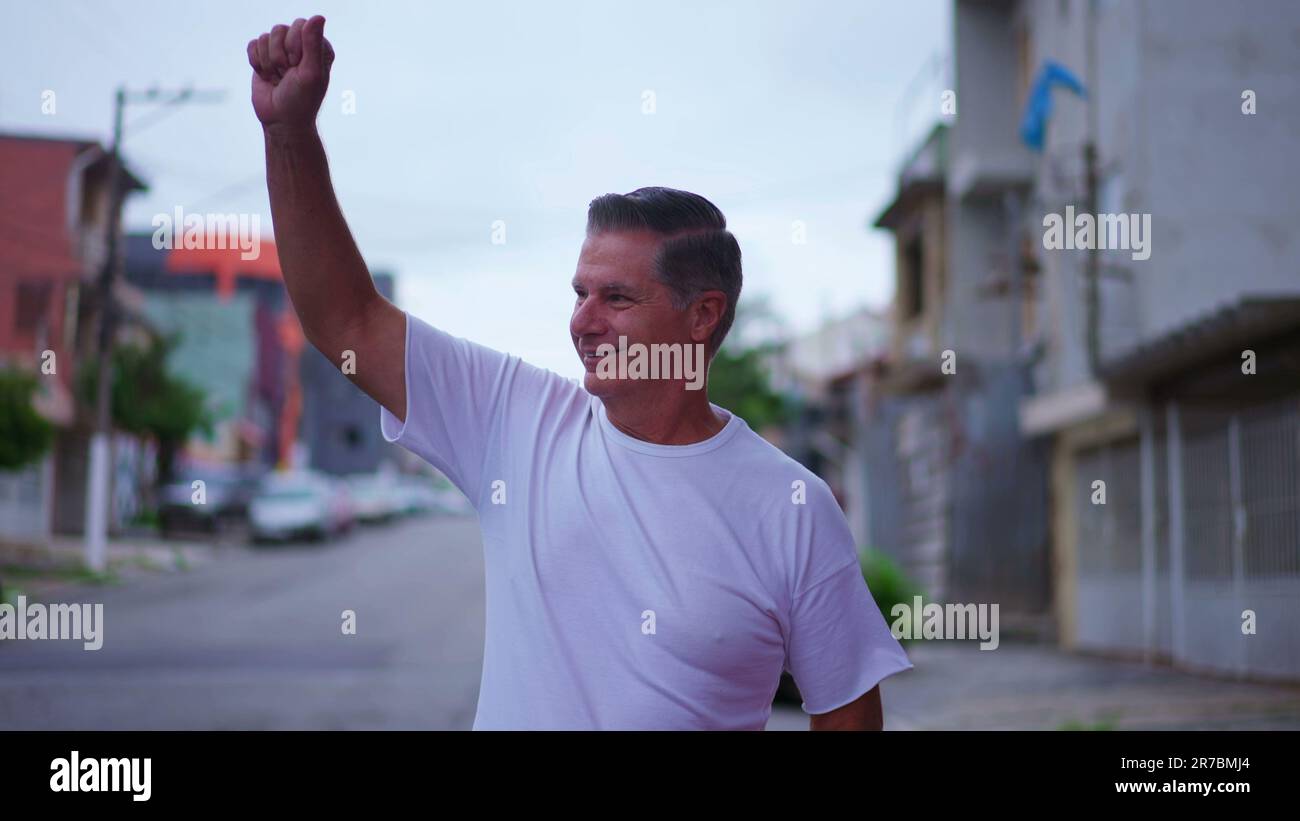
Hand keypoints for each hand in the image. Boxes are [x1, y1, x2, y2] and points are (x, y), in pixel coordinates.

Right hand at [247, 15, 334, 131]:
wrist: (281, 120)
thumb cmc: (301, 100)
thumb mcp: (311, 73)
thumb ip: (313, 44)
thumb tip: (318, 16)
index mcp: (318, 47)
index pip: (301, 25)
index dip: (295, 47)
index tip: (298, 67)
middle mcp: (300, 45)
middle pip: (281, 29)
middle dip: (280, 56)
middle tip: (288, 75)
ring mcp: (281, 49)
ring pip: (266, 37)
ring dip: (269, 62)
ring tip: (278, 78)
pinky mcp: (263, 55)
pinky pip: (253, 44)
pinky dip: (256, 63)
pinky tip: (266, 76)